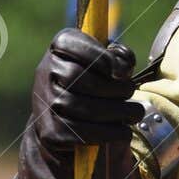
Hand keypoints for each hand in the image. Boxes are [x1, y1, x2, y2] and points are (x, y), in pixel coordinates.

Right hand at [31, 29, 142, 151]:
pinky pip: (84, 134)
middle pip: (79, 78)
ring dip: (119, 113)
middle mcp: (45, 72)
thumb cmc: (93, 83)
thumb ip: (118, 56)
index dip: (101, 57)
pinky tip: (122, 131)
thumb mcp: (105, 61)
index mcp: (59, 48)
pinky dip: (110, 134)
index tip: (123, 71)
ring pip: (85, 109)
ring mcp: (45, 103)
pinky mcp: (50, 132)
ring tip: (133, 113)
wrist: (63, 121)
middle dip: (115, 87)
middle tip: (131, 92)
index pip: (70, 43)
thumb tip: (123, 68)